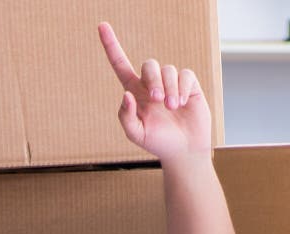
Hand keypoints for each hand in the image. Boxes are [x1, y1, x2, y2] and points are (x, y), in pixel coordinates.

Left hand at [98, 22, 211, 161]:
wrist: (183, 150)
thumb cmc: (157, 143)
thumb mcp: (135, 134)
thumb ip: (125, 116)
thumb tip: (126, 94)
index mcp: (134, 93)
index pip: (120, 65)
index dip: (111, 46)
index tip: (101, 26)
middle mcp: (152, 85)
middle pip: (148, 64)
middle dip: (153, 80)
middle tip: (157, 100)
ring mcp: (171, 83)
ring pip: (168, 69)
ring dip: (169, 89)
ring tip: (172, 108)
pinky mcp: (189, 85)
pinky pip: (185, 75)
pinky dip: (183, 88)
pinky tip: (183, 103)